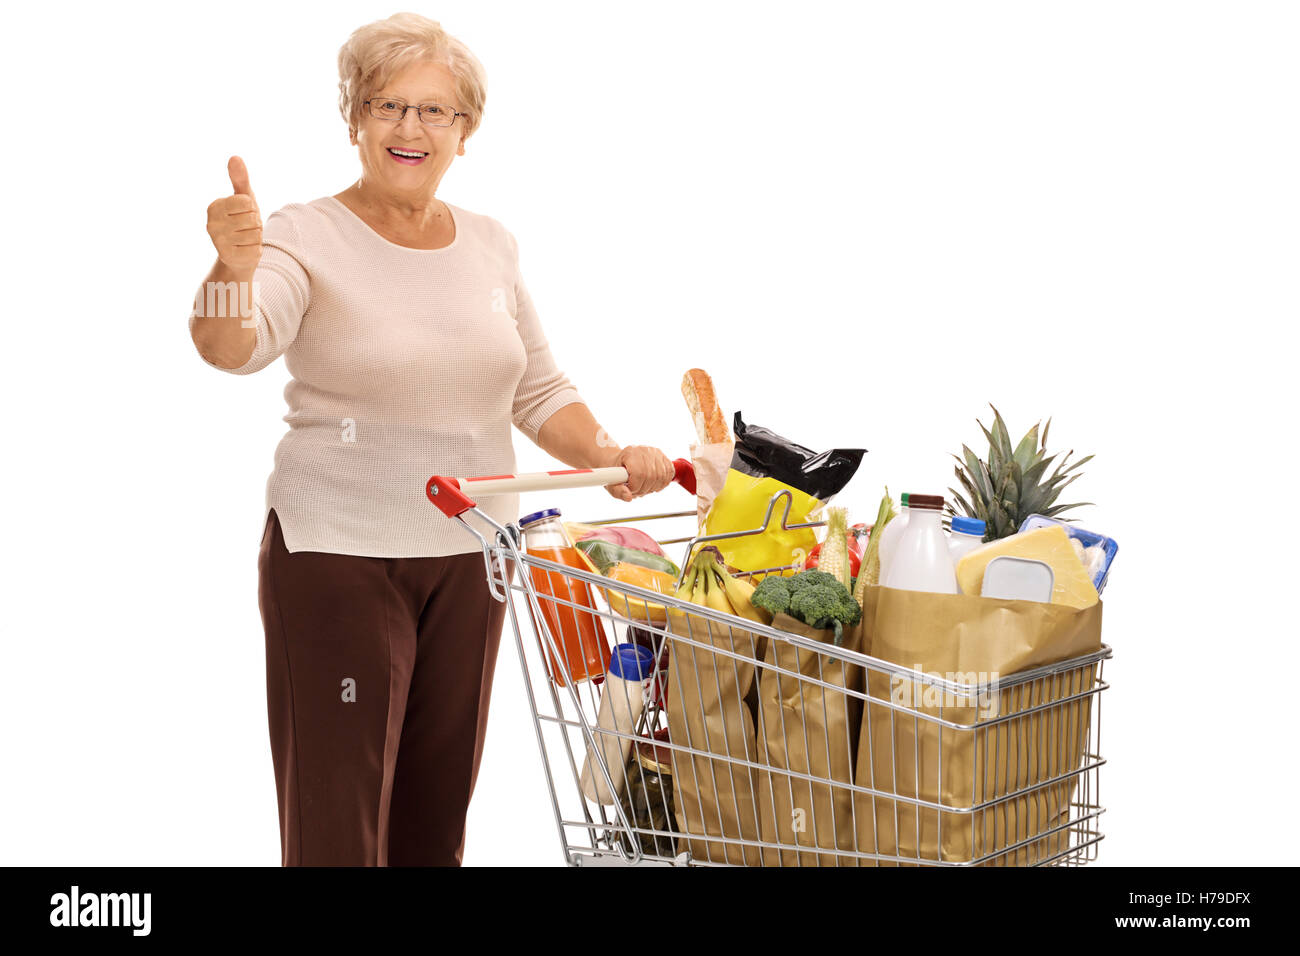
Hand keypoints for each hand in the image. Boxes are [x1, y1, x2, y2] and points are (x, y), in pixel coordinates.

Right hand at [206, 156, 262, 273]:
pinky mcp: (229, 257)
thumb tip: (235, 157)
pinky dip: (255, 250)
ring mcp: (218, 242)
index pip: (247, 202)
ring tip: (245, 239)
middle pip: (252, 218)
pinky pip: (255, 249)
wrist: (239, 254)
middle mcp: (211, 224)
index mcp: (214, 207)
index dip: (252, 208)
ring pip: (255, 234)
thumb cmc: (242, 221)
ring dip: (256, 237)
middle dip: (255, 223)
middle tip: (246, 228)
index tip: (244, 213)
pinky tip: (245, 250)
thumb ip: (240, 178)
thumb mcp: (244, 198)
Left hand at [604, 446, 674, 501]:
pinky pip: (669, 472)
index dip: (636, 487)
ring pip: (661, 476)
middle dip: (644, 489)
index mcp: (630, 454)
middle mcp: (644, 450)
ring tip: (643, 487)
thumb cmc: (615, 473)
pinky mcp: (662, 456)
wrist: (620, 462)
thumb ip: (618, 492)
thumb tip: (629, 498)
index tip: (630, 489)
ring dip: (653, 487)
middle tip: (637, 490)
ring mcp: (654, 452)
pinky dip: (663, 482)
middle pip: (651, 476)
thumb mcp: (611, 483)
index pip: (640, 474)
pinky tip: (654, 484)